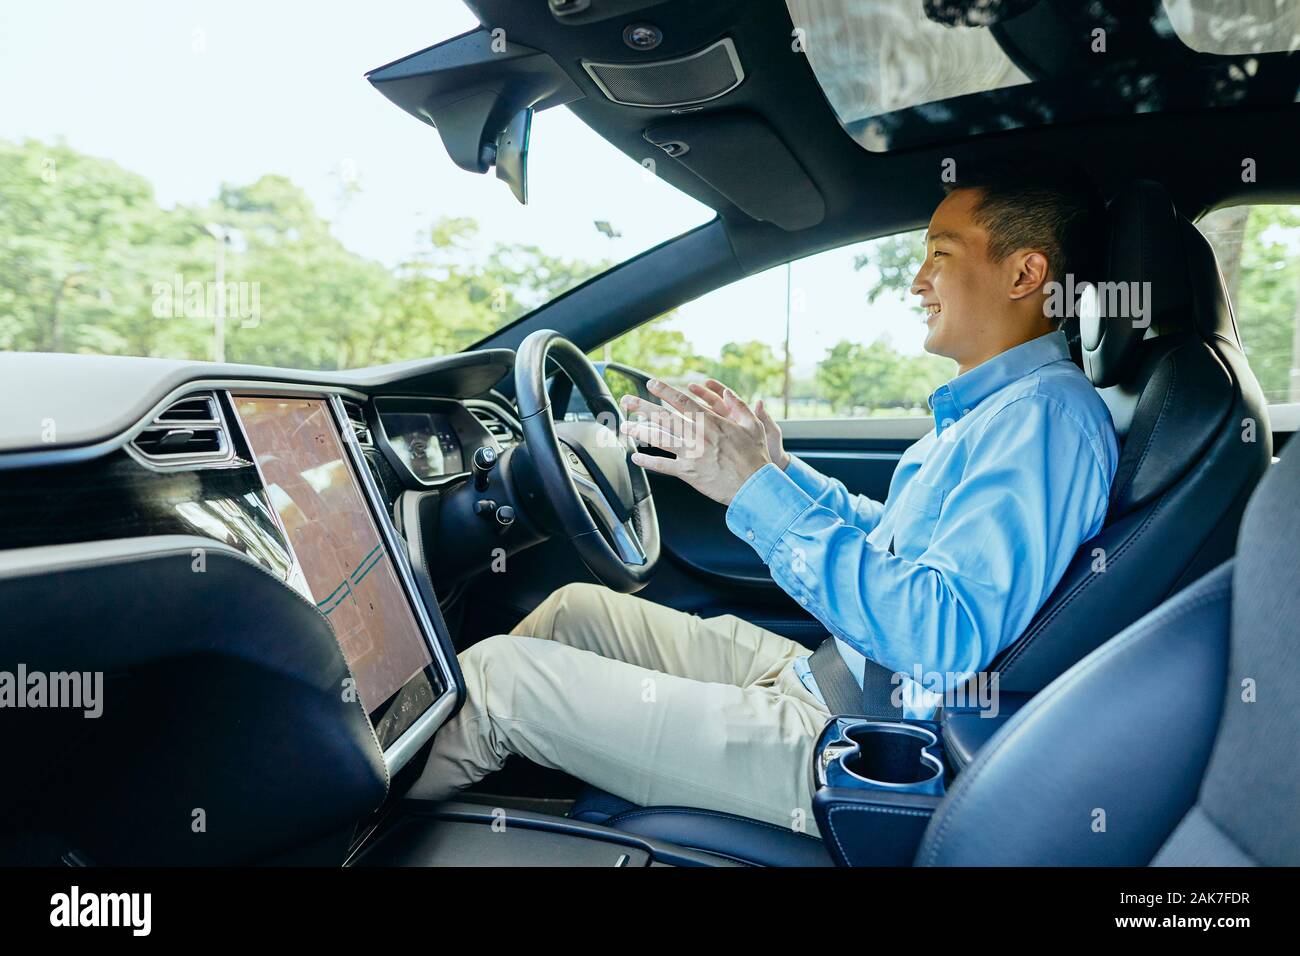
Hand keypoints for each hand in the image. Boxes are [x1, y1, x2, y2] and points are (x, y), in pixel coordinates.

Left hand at [620, 379, 771, 505]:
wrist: (755, 485)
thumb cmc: (756, 456)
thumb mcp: (753, 425)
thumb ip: (739, 406)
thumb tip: (728, 393)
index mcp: (711, 421)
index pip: (682, 402)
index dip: (664, 391)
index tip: (651, 383)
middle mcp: (697, 435)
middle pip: (663, 417)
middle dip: (641, 406)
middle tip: (625, 400)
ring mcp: (690, 454)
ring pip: (659, 438)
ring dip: (639, 431)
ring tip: (624, 426)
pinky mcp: (688, 472)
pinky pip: (662, 465)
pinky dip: (647, 461)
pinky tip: (636, 458)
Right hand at [687, 378, 788, 469]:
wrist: (766, 473)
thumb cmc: (772, 451)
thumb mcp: (770, 434)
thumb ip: (763, 418)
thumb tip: (759, 402)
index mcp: (742, 417)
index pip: (726, 399)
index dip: (716, 390)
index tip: (707, 382)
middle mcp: (730, 424)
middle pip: (712, 406)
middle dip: (700, 397)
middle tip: (689, 388)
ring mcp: (723, 436)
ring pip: (705, 421)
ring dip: (693, 413)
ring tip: (680, 406)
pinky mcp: (717, 448)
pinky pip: (703, 438)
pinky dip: (693, 434)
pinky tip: (682, 431)